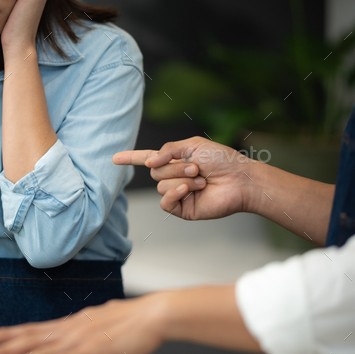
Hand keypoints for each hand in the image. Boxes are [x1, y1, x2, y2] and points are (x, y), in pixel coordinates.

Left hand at [0, 293, 166, 353]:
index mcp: (73, 324)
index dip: (12, 334)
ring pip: (42, 351)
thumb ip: (89, 330)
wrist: (153, 315)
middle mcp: (71, 330)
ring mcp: (80, 340)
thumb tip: (83, 331)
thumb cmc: (134, 320)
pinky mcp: (92, 351)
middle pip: (32, 339)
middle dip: (5, 348)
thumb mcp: (103, 324)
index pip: (36, 330)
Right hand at [114, 136, 257, 218]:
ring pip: (160, 185)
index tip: (114, 158)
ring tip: (201, 180)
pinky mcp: (183, 209)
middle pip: (154, 172)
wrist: (239, 180)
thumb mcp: (193, 145)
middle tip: (196, 168)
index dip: (131, 158)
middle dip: (174, 167)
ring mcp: (178, 193)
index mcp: (176, 160)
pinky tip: (188, 190)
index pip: (148, 159)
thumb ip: (167, 150)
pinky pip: (165, 201)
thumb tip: (148, 164)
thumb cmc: (222, 160)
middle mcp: (174, 177)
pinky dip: (174, 193)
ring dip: (181, 180)